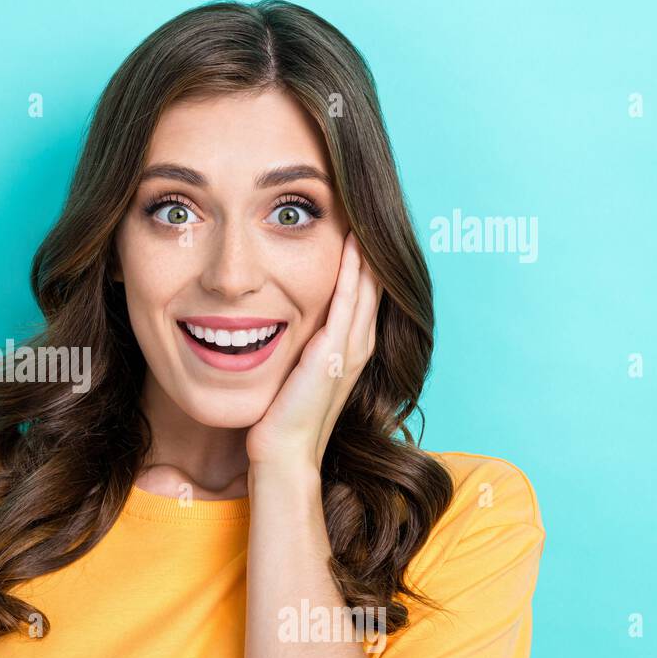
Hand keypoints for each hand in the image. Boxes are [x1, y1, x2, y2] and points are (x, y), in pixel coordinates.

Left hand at [245, 230, 379, 472]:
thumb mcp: (298, 370)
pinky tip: (350, 243)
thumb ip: (303, 343)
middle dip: (370, 244)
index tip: (353, 221)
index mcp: (352, 347)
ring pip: (366, 287)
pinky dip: (351, 272)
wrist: (282, 454)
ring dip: (366, 249)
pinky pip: (347, 302)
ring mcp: (351, 349)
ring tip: (362, 211)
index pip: (364, 290)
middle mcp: (359, 344)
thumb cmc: (282, 417)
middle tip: (365, 203)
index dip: (363, 257)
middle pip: (374, 282)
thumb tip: (288, 319)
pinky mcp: (334, 353)